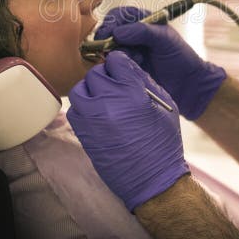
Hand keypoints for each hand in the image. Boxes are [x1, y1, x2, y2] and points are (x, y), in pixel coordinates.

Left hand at [67, 50, 189, 211]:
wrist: (152, 179)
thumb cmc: (163, 141)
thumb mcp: (164, 104)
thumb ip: (144, 81)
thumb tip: (127, 67)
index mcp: (133, 92)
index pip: (116, 60)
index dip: (121, 65)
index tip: (124, 72)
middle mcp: (109, 101)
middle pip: (96, 73)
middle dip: (106, 77)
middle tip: (116, 88)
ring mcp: (92, 117)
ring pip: (80, 89)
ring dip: (91, 91)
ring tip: (104, 100)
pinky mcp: (82, 132)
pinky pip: (74, 109)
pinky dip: (83, 108)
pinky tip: (97, 114)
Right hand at [95, 6, 226, 119]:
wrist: (186, 84)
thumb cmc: (180, 57)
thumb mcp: (165, 39)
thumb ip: (143, 31)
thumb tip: (118, 33)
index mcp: (143, 21)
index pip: (119, 15)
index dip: (112, 22)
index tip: (109, 33)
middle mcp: (133, 34)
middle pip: (109, 31)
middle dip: (110, 39)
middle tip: (113, 48)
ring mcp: (129, 51)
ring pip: (109, 48)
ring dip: (117, 53)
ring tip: (136, 59)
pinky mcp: (127, 67)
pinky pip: (113, 63)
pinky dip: (118, 64)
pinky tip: (134, 66)